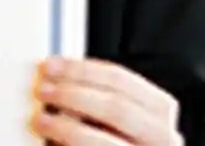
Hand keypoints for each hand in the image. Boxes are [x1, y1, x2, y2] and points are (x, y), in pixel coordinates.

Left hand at [29, 57, 180, 144]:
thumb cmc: (109, 138)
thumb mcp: (109, 118)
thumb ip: (93, 99)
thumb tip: (56, 76)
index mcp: (157, 113)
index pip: (121, 80)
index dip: (82, 70)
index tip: (52, 66)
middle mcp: (163, 137)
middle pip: (117, 107)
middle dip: (74, 95)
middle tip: (43, 91)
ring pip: (106, 141)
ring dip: (67, 127)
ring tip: (41, 120)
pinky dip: (71, 145)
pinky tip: (52, 142)